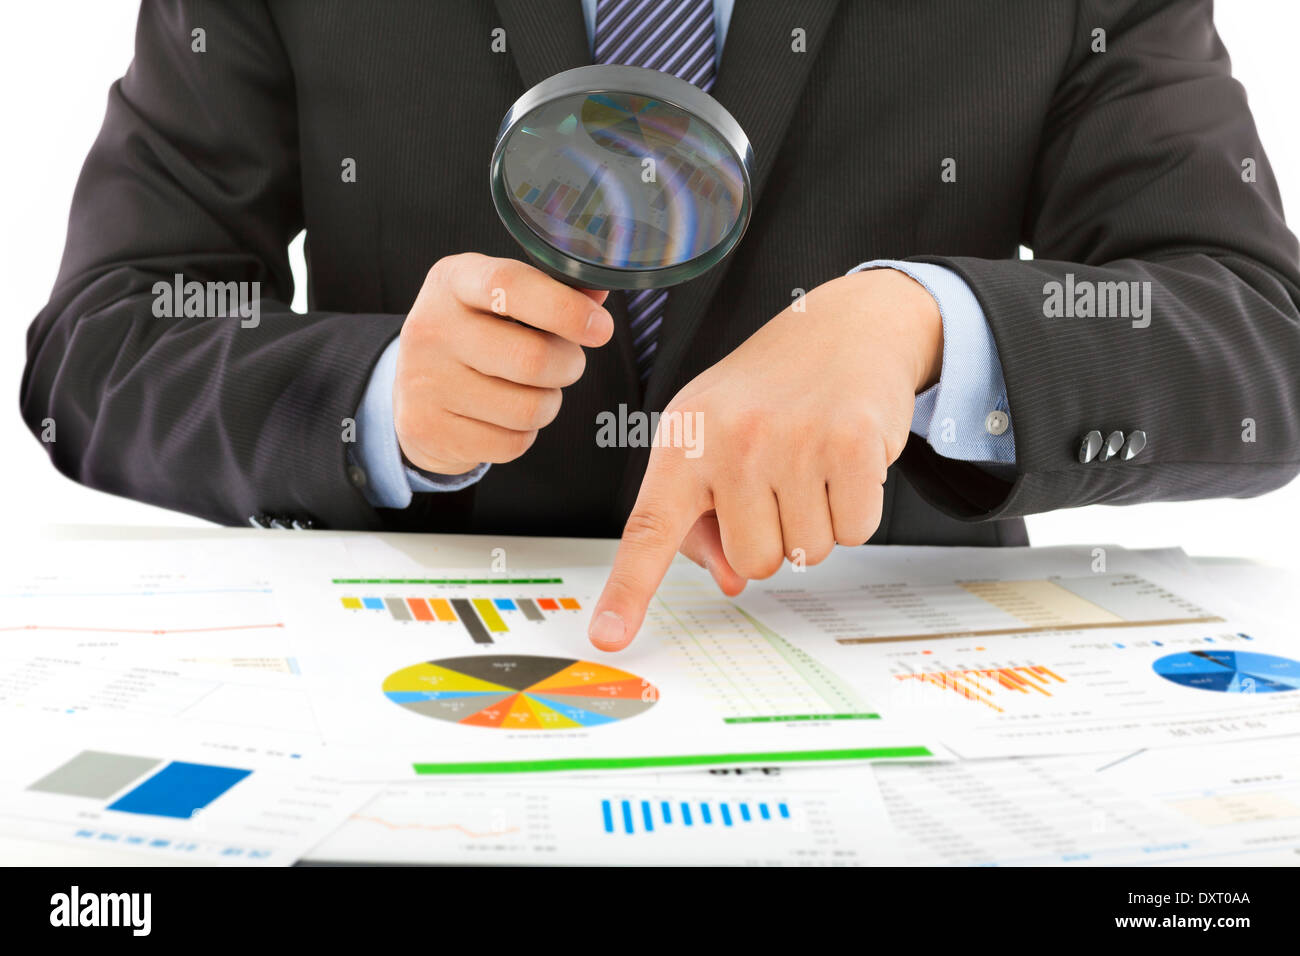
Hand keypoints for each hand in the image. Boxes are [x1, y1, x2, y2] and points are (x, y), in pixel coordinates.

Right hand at [394, 253, 612, 474]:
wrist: (414, 388)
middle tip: (565, 363)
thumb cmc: (475, 334)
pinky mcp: (427, 429)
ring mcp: (424, 381)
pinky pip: (511, 443)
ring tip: (531, 390)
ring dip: (548, 403)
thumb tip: (599, 292)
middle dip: (569, 366)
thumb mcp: (501, 299)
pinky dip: (523, 435)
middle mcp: (431, 328)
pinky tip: (504, 417)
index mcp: (453, 281)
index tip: (600, 328)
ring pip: (528, 409)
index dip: (564, 308)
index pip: (509, 286)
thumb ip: (553, 291)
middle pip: (532, 359)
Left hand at [587, 268, 942, 650]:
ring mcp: (792, 441)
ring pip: (808, 553)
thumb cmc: (769, 393)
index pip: (649, 529)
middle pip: (753, 562)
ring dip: (817, 521)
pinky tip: (846, 461)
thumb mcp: (713, 439)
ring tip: (813, 463)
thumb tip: (731, 581)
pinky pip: (856, 531)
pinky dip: (857, 508)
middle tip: (780, 478)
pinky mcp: (852, 443)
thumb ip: (705, 519)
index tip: (606, 635)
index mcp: (682, 441)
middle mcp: (730, 440)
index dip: (628, 590)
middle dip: (773, 535)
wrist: (843, 328)